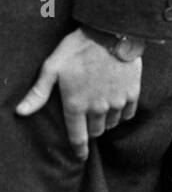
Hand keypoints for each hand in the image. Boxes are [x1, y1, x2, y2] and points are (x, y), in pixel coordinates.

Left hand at [15, 28, 140, 160]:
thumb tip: (20, 112)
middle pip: (96, 131)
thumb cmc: (77, 49)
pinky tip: (117, 105)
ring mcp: (117, 102)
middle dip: (92, 129)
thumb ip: (38, 93)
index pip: (78, 136)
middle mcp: (98, 108)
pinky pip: (128, 114)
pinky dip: (122, 114)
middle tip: (88, 119)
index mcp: (76, 104)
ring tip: (102, 109)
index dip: (79, 149)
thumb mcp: (52, 68)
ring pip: (112, 123)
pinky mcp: (132, 94)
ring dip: (106, 120)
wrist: (111, 35)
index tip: (80, 156)